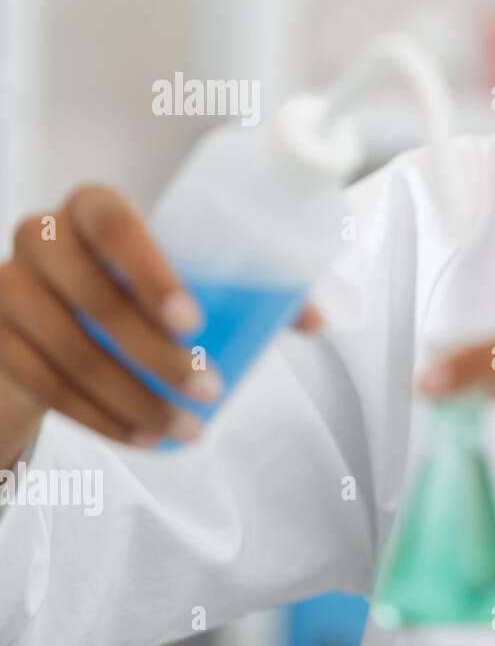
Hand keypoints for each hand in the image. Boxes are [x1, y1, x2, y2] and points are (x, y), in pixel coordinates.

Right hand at [0, 184, 321, 459]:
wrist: (49, 312)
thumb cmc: (133, 285)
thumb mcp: (180, 274)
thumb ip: (248, 286)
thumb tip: (314, 320)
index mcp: (92, 207)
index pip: (114, 222)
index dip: (150, 271)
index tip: (195, 322)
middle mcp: (40, 237)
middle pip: (92, 299)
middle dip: (157, 356)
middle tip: (210, 391)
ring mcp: (6, 289)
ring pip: (67, 353)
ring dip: (134, 399)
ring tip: (187, 427)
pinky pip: (43, 387)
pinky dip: (98, 419)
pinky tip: (141, 438)